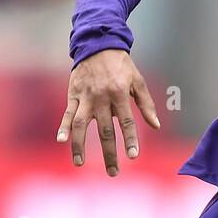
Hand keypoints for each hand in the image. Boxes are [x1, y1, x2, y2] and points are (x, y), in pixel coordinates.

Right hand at [56, 51, 159, 174]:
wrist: (97, 44)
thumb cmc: (121, 65)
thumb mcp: (138, 81)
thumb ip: (146, 104)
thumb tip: (156, 126)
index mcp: (119, 94)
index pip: (126, 122)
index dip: (130, 139)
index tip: (133, 156)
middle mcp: (101, 98)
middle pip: (105, 130)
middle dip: (109, 153)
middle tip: (113, 172)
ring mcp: (85, 97)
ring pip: (81, 126)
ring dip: (80, 146)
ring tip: (80, 164)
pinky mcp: (73, 95)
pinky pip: (67, 114)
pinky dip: (63, 127)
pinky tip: (61, 141)